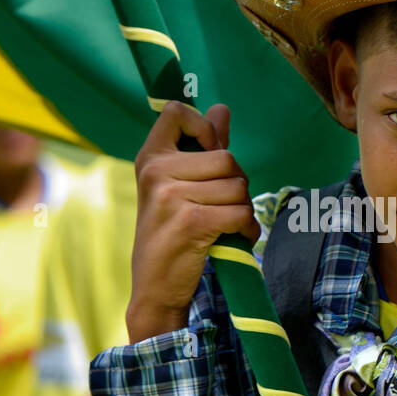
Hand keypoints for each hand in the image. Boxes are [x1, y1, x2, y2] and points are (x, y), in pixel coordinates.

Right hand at [127, 101, 258, 341]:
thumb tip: (221, 108)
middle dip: (237, 183)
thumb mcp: (178, 185)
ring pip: (237, 186)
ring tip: (228, 224)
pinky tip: (236, 237)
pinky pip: (239, 212)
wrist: (155, 287)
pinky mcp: (191, 222)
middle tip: (224, 205)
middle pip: (226, 157)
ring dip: (244, 209)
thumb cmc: (170, 232)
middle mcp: (156, 172)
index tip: (207, 153)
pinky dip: (246, 228)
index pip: (176, 112)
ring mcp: (171, 197)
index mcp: (150, 157)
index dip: (204, 127)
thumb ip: (202, 146)